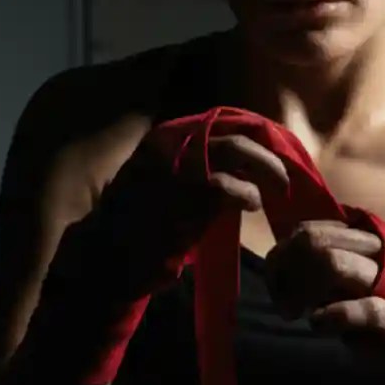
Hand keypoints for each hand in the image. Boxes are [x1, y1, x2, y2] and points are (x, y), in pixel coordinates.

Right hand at [29, 124, 289, 384]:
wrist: (101, 261)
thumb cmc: (134, 233)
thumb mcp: (163, 191)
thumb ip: (195, 175)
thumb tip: (240, 170)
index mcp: (163, 140)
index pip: (217, 123)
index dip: (250, 137)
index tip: (269, 153)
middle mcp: (167, 144)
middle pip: (230, 133)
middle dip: (264, 152)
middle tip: (283, 175)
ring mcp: (171, 165)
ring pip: (232, 148)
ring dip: (263, 166)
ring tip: (278, 186)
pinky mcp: (178, 194)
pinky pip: (224, 183)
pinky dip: (245, 191)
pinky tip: (252, 202)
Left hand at [264, 220, 384, 334]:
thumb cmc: (382, 309)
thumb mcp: (345, 280)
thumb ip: (316, 266)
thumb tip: (279, 265)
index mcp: (360, 239)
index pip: (306, 230)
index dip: (282, 256)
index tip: (278, 287)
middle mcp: (374, 251)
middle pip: (314, 240)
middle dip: (287, 270)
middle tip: (285, 303)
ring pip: (332, 262)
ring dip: (303, 289)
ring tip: (298, 313)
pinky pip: (361, 307)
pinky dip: (333, 316)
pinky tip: (320, 323)